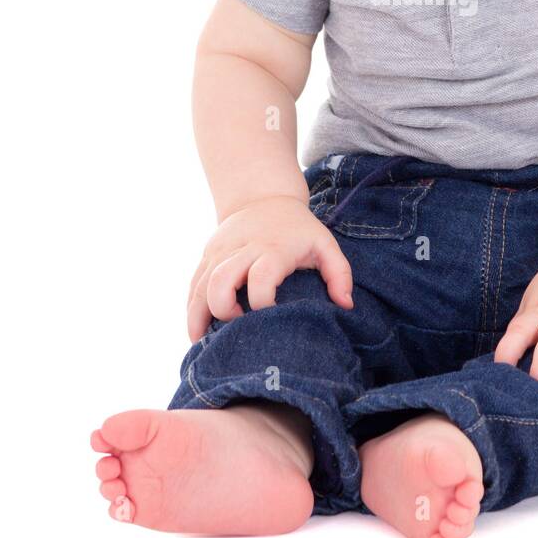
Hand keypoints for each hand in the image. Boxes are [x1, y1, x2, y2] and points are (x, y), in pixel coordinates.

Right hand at [187, 194, 353, 342]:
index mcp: (272, 249)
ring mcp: (219, 253)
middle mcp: (240, 250)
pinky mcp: (206, 257)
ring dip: (201, 317)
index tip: (271, 321)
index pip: (260, 280)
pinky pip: (192, 286)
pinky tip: (197, 332)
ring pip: (199, 287)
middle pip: (220, 282)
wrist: (262, 197)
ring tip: (211, 340)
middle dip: (225, 312)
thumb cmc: (298, 228)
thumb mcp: (325, 244)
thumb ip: (340, 274)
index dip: (263, 306)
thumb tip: (346, 306)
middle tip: (240, 327)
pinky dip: (192, 311)